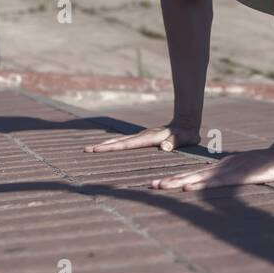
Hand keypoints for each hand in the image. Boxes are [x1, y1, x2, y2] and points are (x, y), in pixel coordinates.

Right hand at [83, 121, 200, 153]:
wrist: (186, 122)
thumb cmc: (187, 134)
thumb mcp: (185, 139)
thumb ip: (176, 142)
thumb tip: (165, 148)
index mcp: (149, 138)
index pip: (127, 144)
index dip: (112, 148)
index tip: (98, 149)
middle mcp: (142, 136)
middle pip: (119, 141)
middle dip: (103, 146)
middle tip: (86, 149)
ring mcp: (142, 136)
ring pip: (121, 140)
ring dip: (106, 145)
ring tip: (91, 148)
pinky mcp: (143, 138)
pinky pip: (126, 141)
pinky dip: (115, 144)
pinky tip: (108, 147)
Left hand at [150, 145, 273, 190]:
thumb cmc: (273, 165)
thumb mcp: (251, 171)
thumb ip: (239, 175)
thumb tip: (227, 181)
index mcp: (225, 168)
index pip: (197, 176)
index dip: (178, 179)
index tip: (162, 183)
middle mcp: (224, 169)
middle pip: (193, 176)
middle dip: (172, 181)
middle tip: (152, 186)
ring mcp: (230, 171)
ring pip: (199, 179)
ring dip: (179, 184)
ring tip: (162, 187)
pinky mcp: (238, 176)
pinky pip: (215, 183)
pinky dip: (200, 186)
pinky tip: (188, 188)